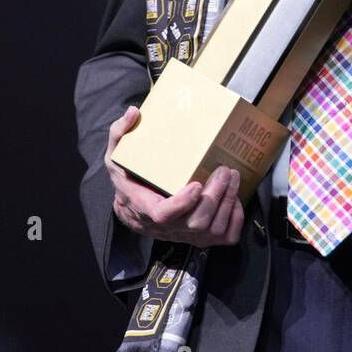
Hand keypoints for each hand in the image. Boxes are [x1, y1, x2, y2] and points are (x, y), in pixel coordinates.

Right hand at [105, 106, 243, 246]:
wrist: (133, 210)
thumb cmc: (128, 179)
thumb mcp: (116, 155)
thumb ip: (120, 134)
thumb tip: (133, 112)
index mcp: (144, 207)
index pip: (163, 215)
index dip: (181, 204)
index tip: (195, 184)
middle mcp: (166, 227)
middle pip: (195, 222)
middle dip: (214, 196)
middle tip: (224, 170)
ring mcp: (185, 235)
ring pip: (212, 229)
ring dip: (227, 202)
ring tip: (232, 176)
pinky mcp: (200, 238)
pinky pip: (224, 237)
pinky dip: (235, 217)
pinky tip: (233, 195)